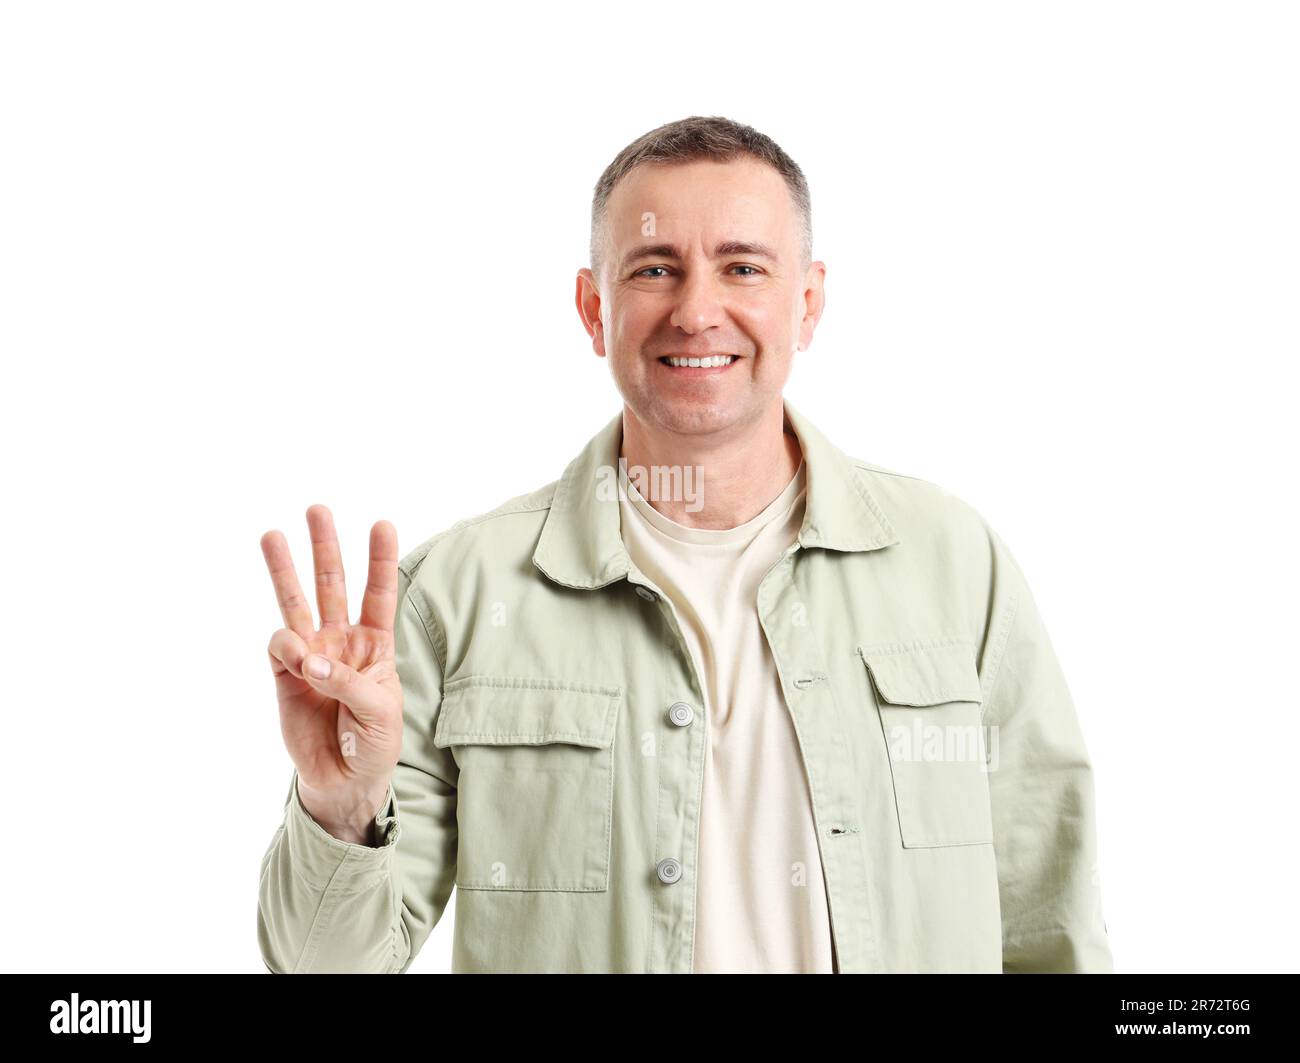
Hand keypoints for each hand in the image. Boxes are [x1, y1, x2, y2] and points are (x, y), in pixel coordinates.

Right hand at [261, 505, 402, 840]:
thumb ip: (350, 683)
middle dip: (326, 548)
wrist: (344, 781)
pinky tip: (297, 660)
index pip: (379, 594)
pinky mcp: (284, 676)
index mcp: (376, 645)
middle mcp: (341, 641)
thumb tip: (311, 659)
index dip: (380, 560)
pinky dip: (286, 646)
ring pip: (296, 603)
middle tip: (317, 510)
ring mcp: (311, 655)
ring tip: (272, 534)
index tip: (383, 524)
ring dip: (285, 570)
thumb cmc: (373, 744)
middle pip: (333, 585)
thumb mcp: (380, 714)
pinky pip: (280, 646)